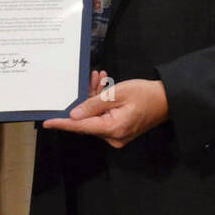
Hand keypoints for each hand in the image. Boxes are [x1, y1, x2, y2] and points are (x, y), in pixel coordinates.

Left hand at [44, 76, 167, 148]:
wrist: (168, 99)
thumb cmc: (146, 94)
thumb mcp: (118, 93)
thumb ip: (94, 104)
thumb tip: (73, 115)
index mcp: (112, 129)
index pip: (81, 127)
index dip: (62, 123)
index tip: (47, 122)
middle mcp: (113, 137)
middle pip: (88, 120)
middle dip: (85, 99)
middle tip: (89, 77)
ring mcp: (117, 135)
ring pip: (96, 116)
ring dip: (95, 98)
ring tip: (99, 77)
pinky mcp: (120, 130)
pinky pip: (104, 117)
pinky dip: (102, 103)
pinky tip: (104, 85)